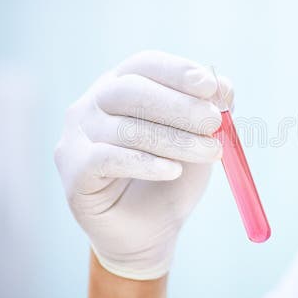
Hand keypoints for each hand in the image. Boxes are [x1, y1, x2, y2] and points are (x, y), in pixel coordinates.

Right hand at [54, 50, 232, 279]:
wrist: (148, 233)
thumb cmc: (171, 176)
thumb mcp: (198, 140)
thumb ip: (210, 111)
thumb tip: (224, 85)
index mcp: (120, 85)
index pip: (144, 65)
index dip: (177, 71)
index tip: (210, 85)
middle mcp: (91, 104)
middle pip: (131, 91)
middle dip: (179, 106)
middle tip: (214, 122)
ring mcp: (76, 136)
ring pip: (126, 128)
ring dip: (175, 140)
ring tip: (210, 153)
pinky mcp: (73, 170)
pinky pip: (109, 159)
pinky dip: (145, 163)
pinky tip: (173, 171)